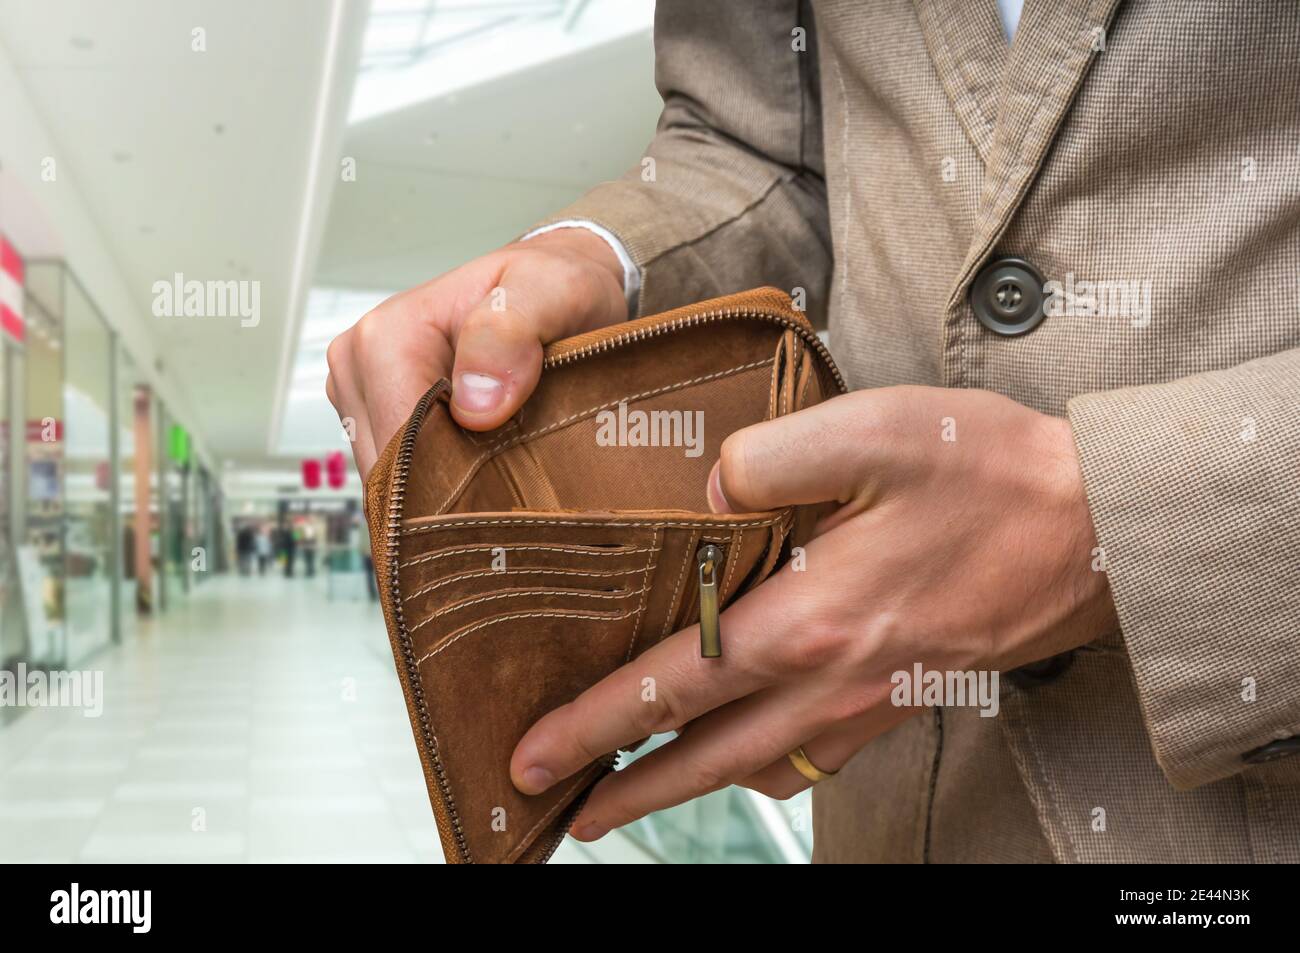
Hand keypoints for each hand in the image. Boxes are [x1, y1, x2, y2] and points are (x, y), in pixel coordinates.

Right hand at [325, 228, 626, 477]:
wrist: (557, 291)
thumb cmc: (555, 287)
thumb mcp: (554, 291)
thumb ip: (511, 332)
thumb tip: (475, 402)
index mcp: (384, 336)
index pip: (400, 445)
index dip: (454, 478)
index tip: (507, 484)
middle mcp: (359, 368)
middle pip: (394, 472)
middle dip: (453, 489)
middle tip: (516, 482)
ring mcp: (364, 397)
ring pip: (398, 483)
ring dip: (451, 490)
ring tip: (506, 467)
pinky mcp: (379, 419)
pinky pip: (405, 477)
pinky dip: (446, 484)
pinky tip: (486, 469)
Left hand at [510, 386, 1117, 839]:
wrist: (1099, 530)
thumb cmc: (989, 473)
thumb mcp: (872, 429)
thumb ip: (767, 455)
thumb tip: (702, 494)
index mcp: (811, 617)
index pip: (671, 685)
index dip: (594, 723)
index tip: (533, 754)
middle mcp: (831, 681)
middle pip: (702, 757)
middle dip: (622, 790)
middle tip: (559, 811)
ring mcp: (868, 703)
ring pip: (754, 769)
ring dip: (685, 789)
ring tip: (631, 796)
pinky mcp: (900, 700)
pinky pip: (812, 759)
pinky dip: (758, 772)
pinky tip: (741, 759)